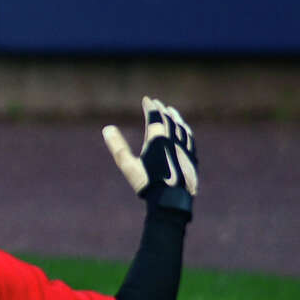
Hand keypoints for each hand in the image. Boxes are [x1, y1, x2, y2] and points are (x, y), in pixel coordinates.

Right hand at [102, 96, 197, 214]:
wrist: (171, 199)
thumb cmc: (147, 183)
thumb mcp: (127, 166)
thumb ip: (117, 146)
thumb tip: (107, 128)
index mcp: (157, 140)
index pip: (155, 117)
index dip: (150, 107)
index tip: (146, 100)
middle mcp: (173, 139)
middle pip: (168, 119)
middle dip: (161, 110)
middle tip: (156, 103)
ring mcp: (184, 147)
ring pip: (181, 126)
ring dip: (175, 117)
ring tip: (171, 111)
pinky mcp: (191, 157)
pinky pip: (189, 137)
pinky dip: (185, 129)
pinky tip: (184, 130)